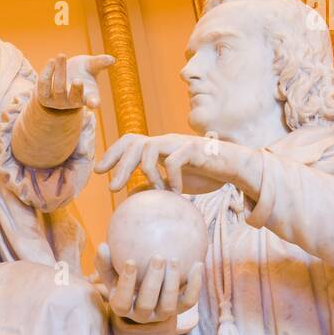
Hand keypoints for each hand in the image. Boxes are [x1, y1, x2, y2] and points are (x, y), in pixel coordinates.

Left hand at [37, 53, 115, 111]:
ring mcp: (58, 101)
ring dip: (60, 71)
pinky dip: (47, 72)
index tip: (95, 103)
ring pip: (58, 88)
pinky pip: (44, 85)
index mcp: (88, 97)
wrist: (61, 78)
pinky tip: (51, 61)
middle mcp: (72, 102)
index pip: (92, 101)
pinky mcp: (44, 97)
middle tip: (78, 79)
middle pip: (74, 97)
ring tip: (61, 55)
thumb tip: (112, 59)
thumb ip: (100, 63)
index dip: (94, 102)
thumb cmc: (81, 72)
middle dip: (76, 89)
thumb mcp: (91, 66)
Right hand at [92, 243, 203, 324]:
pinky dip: (195, 285)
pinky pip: (189, 301)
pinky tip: (197, 264)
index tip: (131, 261)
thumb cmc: (124, 282)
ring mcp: (162, 315)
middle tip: (158, 257)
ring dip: (172, 283)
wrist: (146, 298)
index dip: (126, 283)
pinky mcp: (179, 311)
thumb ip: (104, 263)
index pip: (122, 301)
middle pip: (147, 303)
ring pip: (169, 305)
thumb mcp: (111, 275)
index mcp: (122, 308)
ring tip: (174, 260)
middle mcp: (142, 315)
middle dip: (153, 280)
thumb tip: (102, 246)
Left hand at [95, 133, 261, 195]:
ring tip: (154, 190)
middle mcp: (165, 141)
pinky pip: (175, 160)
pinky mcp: (195, 149)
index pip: (129, 142)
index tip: (99, 171)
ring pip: (149, 147)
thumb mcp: (174, 183)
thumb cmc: (204, 174)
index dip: (112, 153)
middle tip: (113, 187)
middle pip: (134, 143)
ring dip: (146, 171)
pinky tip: (177, 193)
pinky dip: (172, 178)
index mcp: (158, 147)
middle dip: (119, 164)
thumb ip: (155, 185)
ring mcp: (179, 143)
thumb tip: (132, 193)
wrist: (234, 167)